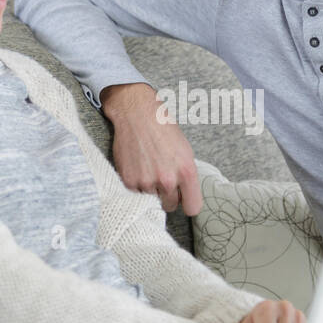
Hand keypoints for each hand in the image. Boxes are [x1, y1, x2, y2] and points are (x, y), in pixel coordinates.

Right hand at [102, 83, 202, 214]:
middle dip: (167, 196)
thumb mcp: (185, 151)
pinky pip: (135, 194)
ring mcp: (147, 182)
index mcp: (187, 171)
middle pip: (170, 206)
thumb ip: (186, 177)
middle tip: (161, 178)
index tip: (183, 200)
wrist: (137, 114)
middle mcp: (168, 179)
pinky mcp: (129, 181)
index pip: (193, 207)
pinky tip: (137, 168)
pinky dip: (136, 185)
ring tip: (148, 169)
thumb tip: (185, 198)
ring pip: (151, 201)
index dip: (188, 204)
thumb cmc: (163, 130)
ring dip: (150, 190)